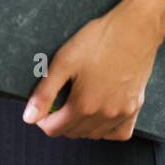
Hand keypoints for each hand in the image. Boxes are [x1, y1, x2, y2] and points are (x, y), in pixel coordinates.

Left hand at [21, 0, 164, 140]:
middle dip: (60, 123)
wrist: (135, 29)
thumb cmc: (99, 40)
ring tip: (76, 108)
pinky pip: (120, 133)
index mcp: (83, 106)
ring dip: (81, 127)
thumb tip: (29, 118)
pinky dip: (107, 130)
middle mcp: (103, 115)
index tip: (42, 109)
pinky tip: (100, 117)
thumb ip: (45, 93)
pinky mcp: (135, 107)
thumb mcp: (64, 61)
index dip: (43, 121)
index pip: (54, 129)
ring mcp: (122, 113)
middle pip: (73, 133)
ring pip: (94, 135)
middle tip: (57, 104)